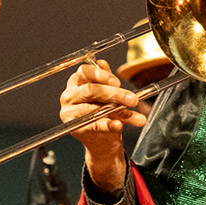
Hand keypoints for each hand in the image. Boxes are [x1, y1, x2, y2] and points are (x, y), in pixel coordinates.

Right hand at [59, 59, 144, 193]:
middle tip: (133, 99)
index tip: (117, 82)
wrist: (101, 140)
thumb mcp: (106, 94)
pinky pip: (94, 125)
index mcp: (76, 82)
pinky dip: (108, 125)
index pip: (85, 72)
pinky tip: (118, 125)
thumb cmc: (103, 112)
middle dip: (114, 94)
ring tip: (135, 117)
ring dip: (117, 112)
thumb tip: (103, 64)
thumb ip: (106, 80)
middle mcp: (69, 95)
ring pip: (94, 109)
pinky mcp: (75, 128)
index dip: (101, 75)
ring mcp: (69, 112)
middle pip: (91, 90)